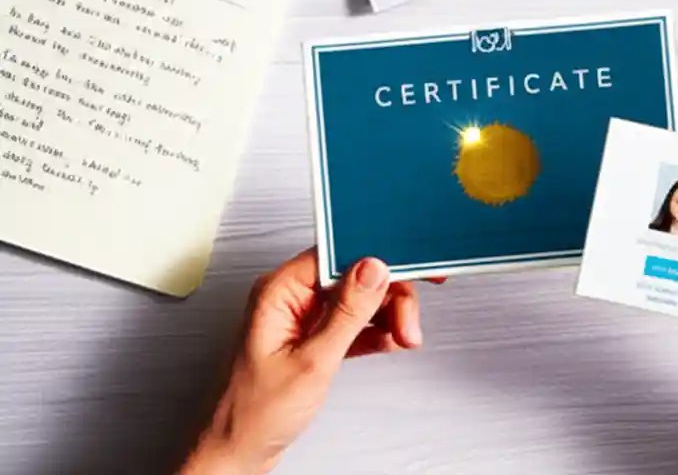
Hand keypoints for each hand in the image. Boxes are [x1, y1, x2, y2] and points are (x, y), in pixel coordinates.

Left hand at [180, 248, 429, 474]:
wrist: (236, 453)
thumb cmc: (253, 414)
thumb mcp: (311, 362)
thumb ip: (346, 313)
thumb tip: (373, 269)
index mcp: (279, 291)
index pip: (338, 253)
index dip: (380, 257)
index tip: (413, 268)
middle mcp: (290, 297)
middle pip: (355, 275)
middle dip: (389, 296)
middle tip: (408, 323)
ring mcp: (302, 316)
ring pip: (359, 298)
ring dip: (387, 315)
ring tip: (403, 338)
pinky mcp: (312, 336)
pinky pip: (353, 321)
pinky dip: (375, 331)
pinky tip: (390, 341)